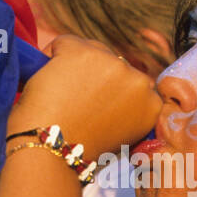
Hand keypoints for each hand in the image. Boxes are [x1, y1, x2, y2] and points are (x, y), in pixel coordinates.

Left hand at [7, 35, 160, 158]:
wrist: (53, 151)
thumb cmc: (80, 152)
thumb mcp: (118, 138)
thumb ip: (124, 112)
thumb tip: (109, 95)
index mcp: (151, 104)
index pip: (133, 83)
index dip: (111, 91)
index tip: (94, 105)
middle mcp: (138, 81)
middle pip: (114, 64)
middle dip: (95, 77)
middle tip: (74, 100)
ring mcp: (112, 64)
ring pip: (90, 51)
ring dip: (74, 66)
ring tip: (60, 93)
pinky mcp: (83, 53)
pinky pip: (64, 43)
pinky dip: (51, 57)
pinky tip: (45, 78)